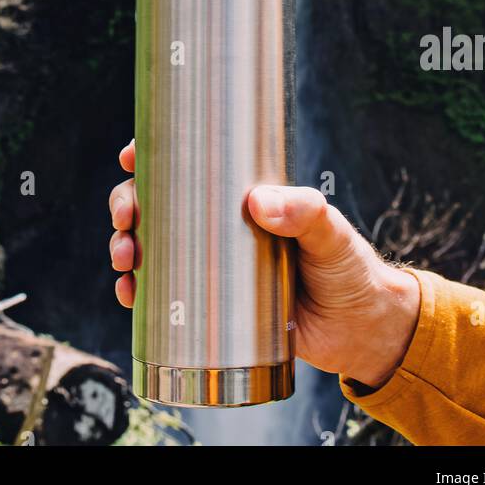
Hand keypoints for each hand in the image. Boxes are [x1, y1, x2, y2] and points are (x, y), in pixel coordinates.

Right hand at [109, 140, 419, 389]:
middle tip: (127, 217)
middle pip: (156, 203)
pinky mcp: (210, 309)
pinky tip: (129, 294)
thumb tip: (259, 202)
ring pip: (151, 247)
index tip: (132, 153)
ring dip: (124, 246)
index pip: (189, 163)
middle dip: (127, 203)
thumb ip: (305, 211)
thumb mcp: (331, 231)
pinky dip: (137, 293)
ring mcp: (212, 267)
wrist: (360, 331)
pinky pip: (162, 297)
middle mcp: (219, 227)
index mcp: (242, 197)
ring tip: (125, 258)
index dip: (152, 154)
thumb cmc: (349, 268)